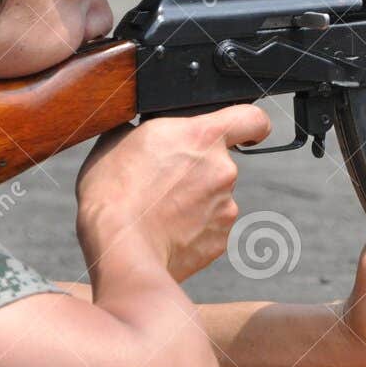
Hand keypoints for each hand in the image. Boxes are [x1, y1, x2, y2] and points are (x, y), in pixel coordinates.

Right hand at [76, 104, 271, 282]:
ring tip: (158, 211)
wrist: (119, 247)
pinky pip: (209, 227)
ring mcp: (225, 207)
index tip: (248, 132)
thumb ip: (152, 129)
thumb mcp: (119, 139)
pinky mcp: (220, 239)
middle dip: (198, 172)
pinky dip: (192, 229)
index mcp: (203, 137)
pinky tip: (164, 231)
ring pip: (214, 198)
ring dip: (193, 201)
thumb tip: (151, 133)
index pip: (252, 119)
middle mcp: (223, 170)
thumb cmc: (113, 193)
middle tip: (163, 183)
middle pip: (221, 164)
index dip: (252, 125)